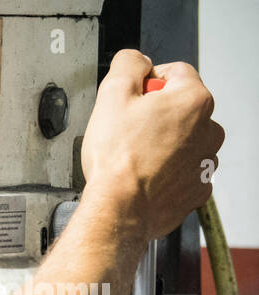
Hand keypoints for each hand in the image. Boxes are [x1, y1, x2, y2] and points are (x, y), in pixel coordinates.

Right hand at [80, 49, 224, 239]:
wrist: (118, 209)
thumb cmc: (117, 160)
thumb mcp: (111, 96)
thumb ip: (128, 65)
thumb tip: (136, 60)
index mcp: (194, 100)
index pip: (174, 73)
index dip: (147, 83)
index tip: (131, 100)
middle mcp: (209, 129)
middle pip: (181, 108)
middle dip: (156, 116)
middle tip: (128, 132)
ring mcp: (205, 161)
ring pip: (183, 141)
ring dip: (163, 145)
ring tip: (135, 158)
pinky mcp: (197, 189)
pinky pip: (183, 171)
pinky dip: (166, 173)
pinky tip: (145, 177)